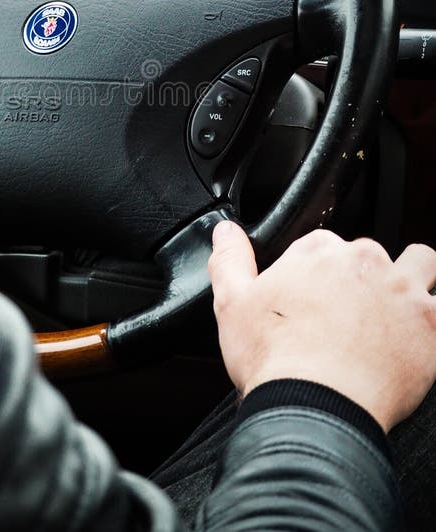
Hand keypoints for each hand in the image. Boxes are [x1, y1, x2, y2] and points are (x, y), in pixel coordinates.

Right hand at [208, 221, 435, 431]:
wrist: (314, 409)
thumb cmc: (273, 359)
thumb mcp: (231, 304)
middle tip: (346, 317)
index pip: (323, 245)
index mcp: (317, 251)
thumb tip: (225, 230)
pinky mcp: (432, 325)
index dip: (316, 272)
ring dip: (413, 278)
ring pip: (422, 263)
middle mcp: (363, 261)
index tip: (312, 300)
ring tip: (397, 308)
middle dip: (361, 278)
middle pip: (369, 255)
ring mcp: (402, 290)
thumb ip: (229, 259)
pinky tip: (421, 334)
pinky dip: (435, 316)